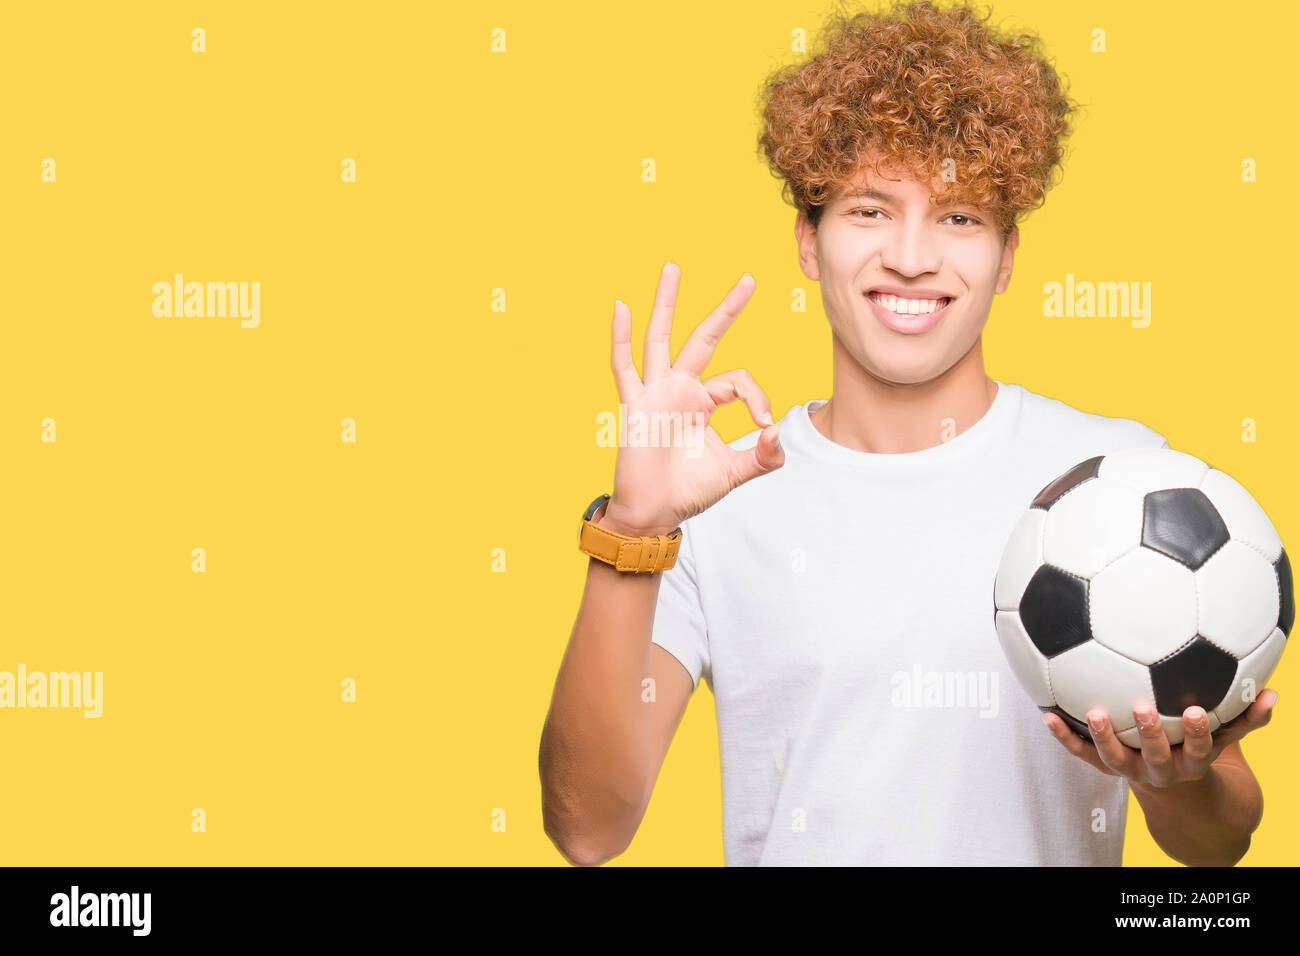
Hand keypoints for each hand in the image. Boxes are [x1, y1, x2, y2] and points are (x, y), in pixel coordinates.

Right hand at [600, 261, 784, 535]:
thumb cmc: (689, 492)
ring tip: (674, 267)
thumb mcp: (734, 473)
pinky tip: (620, 307)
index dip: (756, 397)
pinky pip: (624, 366)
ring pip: (661, 338)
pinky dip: (621, 338)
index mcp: (704, 402)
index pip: (738, 381)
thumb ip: (763, 457)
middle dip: (726, 310)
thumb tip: (776, 432)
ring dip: (667, 303)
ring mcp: (656, 392)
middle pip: (704, 338)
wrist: (654, 513)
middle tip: (749, 279)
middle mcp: (681, 389)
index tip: (763, 424)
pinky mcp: (636, 405)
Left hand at [1042, 690, 1277, 788]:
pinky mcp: (1104, 766)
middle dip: (1150, 734)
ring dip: (1102, 737)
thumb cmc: (1199, 751)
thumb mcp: (1225, 739)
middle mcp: (1159, 770)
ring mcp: (1129, 770)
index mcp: (1190, 762)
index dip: (1196, 734)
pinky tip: (1045, 712)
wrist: (1175, 795)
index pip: (1198, 749)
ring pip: (1114, 760)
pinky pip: (1082, 754)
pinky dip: (1064, 736)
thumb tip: (1273, 693)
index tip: (1194, 711)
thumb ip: (1246, 718)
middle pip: (1155, 757)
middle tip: (1142, 707)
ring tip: (1093, 712)